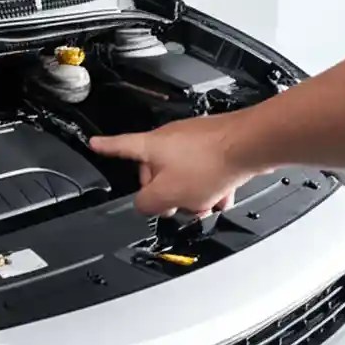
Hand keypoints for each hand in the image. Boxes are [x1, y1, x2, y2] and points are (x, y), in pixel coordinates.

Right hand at [89, 113, 266, 216]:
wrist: (250, 144)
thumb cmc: (210, 162)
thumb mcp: (168, 195)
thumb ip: (147, 203)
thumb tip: (144, 205)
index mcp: (151, 147)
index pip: (120, 146)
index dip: (105, 148)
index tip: (94, 143)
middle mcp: (170, 139)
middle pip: (157, 171)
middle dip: (169, 193)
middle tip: (180, 205)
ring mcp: (194, 140)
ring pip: (186, 174)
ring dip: (195, 194)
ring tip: (208, 204)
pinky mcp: (216, 144)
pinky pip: (206, 170)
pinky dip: (212, 186)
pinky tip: (223, 197)